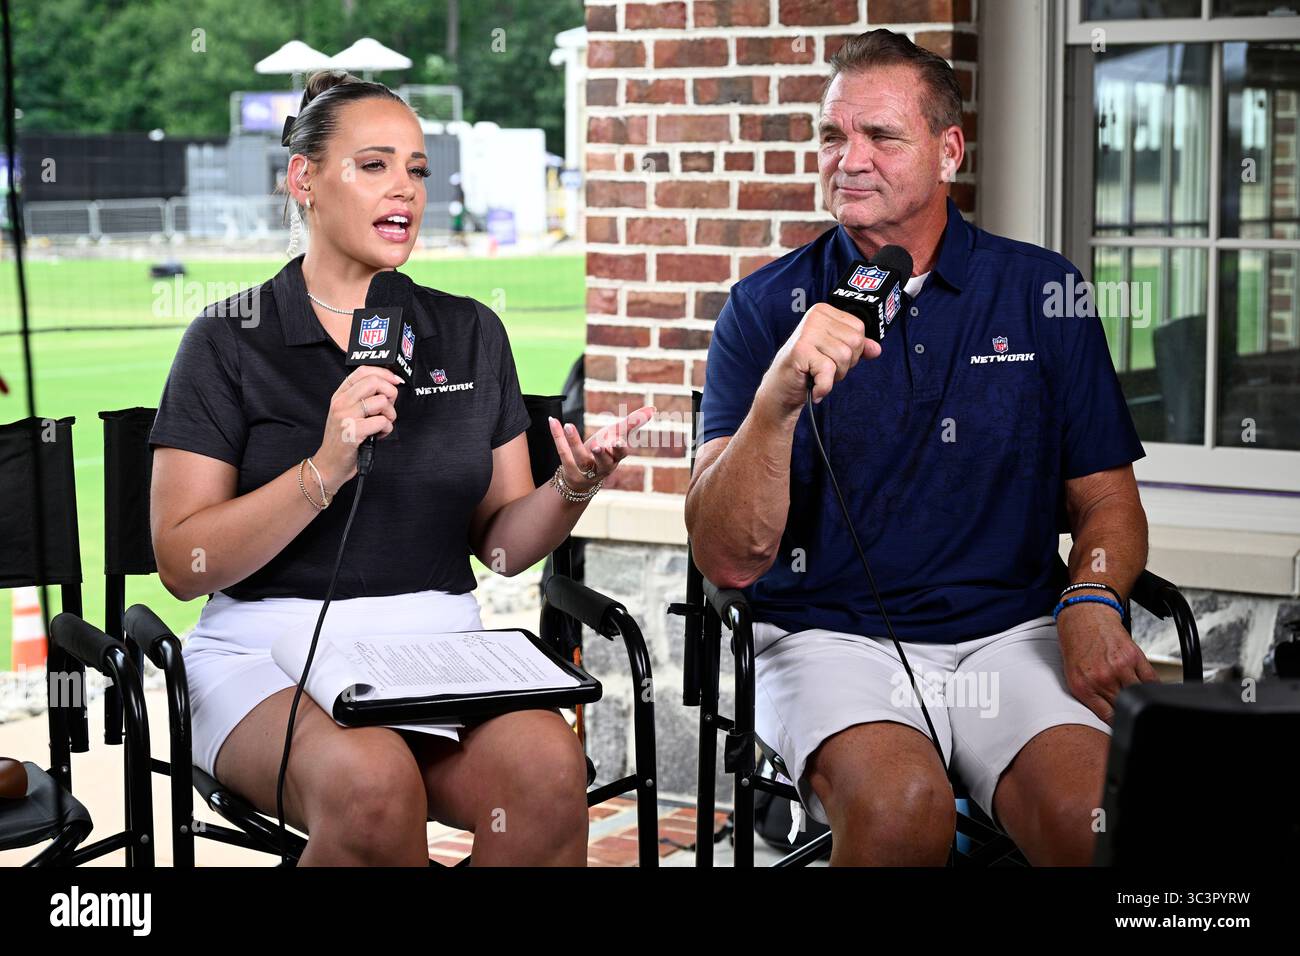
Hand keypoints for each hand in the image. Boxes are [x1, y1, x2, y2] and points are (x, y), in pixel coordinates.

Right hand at [314, 365, 401, 487]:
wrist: (329, 464)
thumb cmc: (343, 439)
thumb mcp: (347, 412)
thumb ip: (363, 398)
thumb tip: (389, 385)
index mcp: (340, 395)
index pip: (363, 371)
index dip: (384, 373)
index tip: (395, 380)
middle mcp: (341, 403)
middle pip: (374, 382)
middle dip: (390, 393)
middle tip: (389, 407)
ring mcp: (345, 417)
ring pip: (381, 402)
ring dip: (390, 415)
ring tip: (382, 424)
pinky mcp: (353, 432)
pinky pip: (382, 422)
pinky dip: (387, 429)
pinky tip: (379, 435)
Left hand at [548, 405, 654, 493]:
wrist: (581, 477)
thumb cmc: (603, 451)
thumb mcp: (616, 435)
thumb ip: (632, 423)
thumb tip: (653, 409)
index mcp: (615, 459)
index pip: (620, 455)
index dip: (618, 449)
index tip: (617, 442)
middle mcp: (601, 468)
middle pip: (603, 463)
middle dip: (602, 455)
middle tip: (599, 446)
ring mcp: (584, 471)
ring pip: (580, 457)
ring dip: (574, 441)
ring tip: (569, 425)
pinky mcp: (568, 470)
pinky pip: (562, 452)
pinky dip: (557, 436)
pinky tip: (553, 421)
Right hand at [758, 302, 882, 414]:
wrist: (781, 389)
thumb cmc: (807, 369)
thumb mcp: (835, 354)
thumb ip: (857, 348)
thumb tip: (876, 349)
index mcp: (824, 312)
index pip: (859, 328)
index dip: (854, 350)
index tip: (833, 357)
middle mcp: (815, 317)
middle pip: (855, 342)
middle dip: (846, 363)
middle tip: (825, 368)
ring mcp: (806, 332)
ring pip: (845, 357)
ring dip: (835, 374)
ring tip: (818, 375)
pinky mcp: (800, 350)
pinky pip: (829, 370)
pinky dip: (825, 386)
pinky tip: (816, 388)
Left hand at [1057, 602, 1159, 723]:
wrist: (1084, 616)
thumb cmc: (1076, 645)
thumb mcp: (1073, 675)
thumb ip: (1090, 696)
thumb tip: (1108, 715)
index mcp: (1083, 687)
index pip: (1107, 718)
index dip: (1117, 725)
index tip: (1122, 726)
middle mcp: (1102, 679)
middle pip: (1124, 708)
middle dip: (1128, 713)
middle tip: (1132, 714)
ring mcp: (1119, 668)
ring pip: (1139, 696)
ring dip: (1141, 701)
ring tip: (1140, 701)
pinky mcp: (1134, 656)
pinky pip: (1151, 681)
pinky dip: (1153, 688)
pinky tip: (1150, 690)